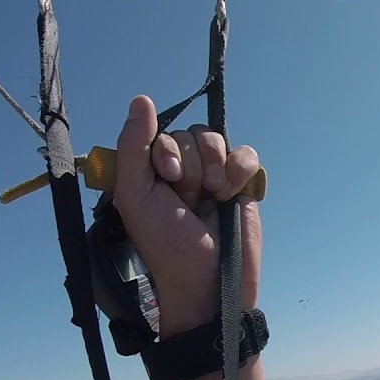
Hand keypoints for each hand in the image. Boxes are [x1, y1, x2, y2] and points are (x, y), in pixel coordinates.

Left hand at [112, 95, 262, 336]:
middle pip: (191, 133)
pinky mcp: (243, 185)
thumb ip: (133, 147)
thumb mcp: (136, 195)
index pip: (161, 132)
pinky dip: (241, 170)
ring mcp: (214, 175)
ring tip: (214, 198)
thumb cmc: (166, 244)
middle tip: (189, 200)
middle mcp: (182, 167)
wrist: (209, 280)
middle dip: (193, 167)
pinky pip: (246, 154)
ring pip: (218, 139)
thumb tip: (142, 99)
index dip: (168, 151)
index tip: (170, 179)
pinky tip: (233, 194)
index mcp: (151, 170)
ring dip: (216, 168)